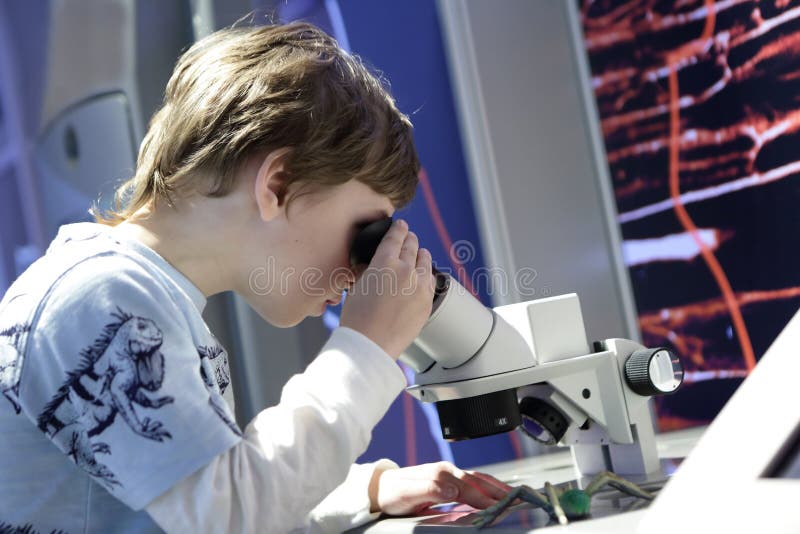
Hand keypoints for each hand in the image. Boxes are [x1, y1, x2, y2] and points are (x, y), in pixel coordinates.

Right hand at [340, 219, 434, 358]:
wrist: (371, 345)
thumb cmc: (358, 319)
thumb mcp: (356, 287)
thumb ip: (367, 271)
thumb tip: (370, 266)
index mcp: (384, 262)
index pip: (395, 237)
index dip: (398, 228)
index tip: (401, 225)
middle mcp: (405, 270)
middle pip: (412, 246)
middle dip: (410, 239)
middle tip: (409, 236)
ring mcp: (419, 286)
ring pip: (425, 261)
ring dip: (421, 254)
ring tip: (420, 253)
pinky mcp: (427, 301)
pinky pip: (430, 281)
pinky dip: (426, 275)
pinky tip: (424, 275)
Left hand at [371, 461, 512, 515]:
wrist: (380, 488)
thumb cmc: (393, 493)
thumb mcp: (407, 493)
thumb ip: (430, 489)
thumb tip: (453, 491)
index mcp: (440, 474)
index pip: (469, 488)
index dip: (486, 499)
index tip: (501, 507)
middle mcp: (446, 472)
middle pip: (479, 481)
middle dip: (499, 490)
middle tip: (519, 499)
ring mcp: (448, 475)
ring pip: (478, 480)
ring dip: (497, 487)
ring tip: (514, 495)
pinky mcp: (447, 481)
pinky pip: (472, 483)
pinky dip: (487, 487)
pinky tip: (494, 493)